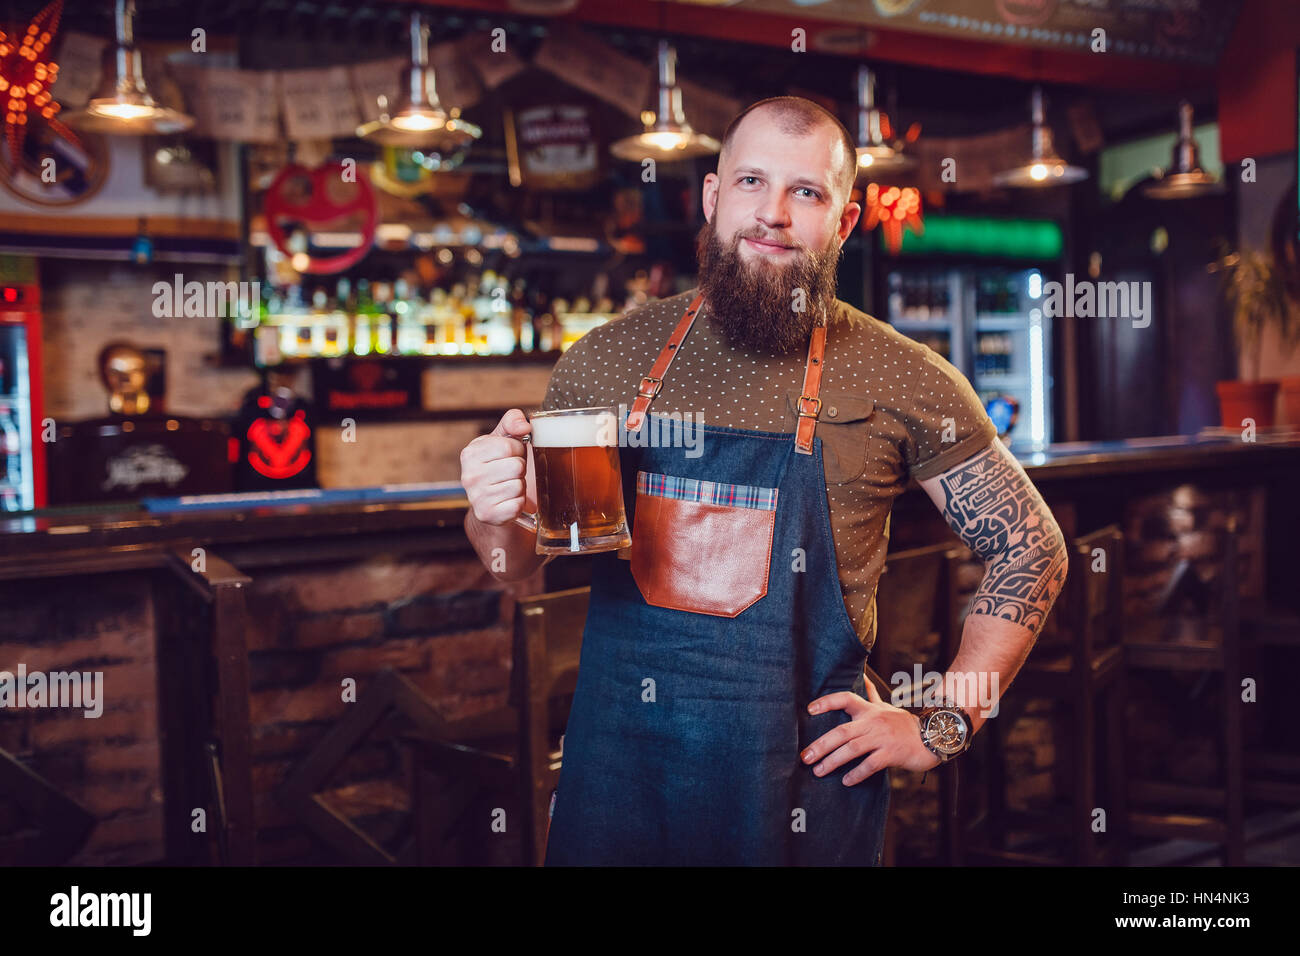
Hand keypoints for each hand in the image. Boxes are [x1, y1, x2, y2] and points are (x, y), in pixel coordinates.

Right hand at [460, 408, 534, 525]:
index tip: (511, 456)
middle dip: (520, 469)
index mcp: (470, 454)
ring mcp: (476, 498)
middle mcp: (468, 476)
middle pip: (516, 466)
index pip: (508, 446)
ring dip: (520, 486)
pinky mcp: (487, 515)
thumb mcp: (503, 438)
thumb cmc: (501, 465)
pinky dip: (519, 503)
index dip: (517, 450)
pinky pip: (517, 505)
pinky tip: (509, 500)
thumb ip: (513, 422)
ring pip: (518, 486)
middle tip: (511, 473)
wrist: (493, 502)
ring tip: (509, 486)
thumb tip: (524, 425)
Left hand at [801, 676, 940, 784]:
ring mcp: (882, 738)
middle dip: (821, 745)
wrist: (933, 737)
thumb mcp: (886, 706)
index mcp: (869, 710)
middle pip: (842, 731)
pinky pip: (870, 764)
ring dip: (833, 761)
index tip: (809, 710)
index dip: (826, 702)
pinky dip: (857, 774)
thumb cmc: (903, 724)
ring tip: (818, 771)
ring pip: (852, 749)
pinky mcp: (892, 754)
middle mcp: (873, 722)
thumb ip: (871, 694)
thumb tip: (862, 674)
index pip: (845, 699)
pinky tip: (846, 781)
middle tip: (804, 757)